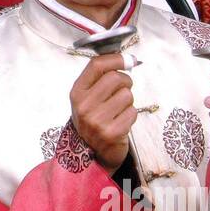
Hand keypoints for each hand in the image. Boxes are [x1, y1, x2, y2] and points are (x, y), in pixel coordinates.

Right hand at [70, 53, 136, 172]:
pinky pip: (133, 112)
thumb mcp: (88, 97)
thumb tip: (129, 59)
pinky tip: (121, 121)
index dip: (116, 58)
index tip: (126, 60)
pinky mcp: (111, 133)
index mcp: (77, 92)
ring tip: (119, 109)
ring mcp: (96, 121)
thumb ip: (101, 77)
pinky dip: (131, 115)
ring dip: (128, 101)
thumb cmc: (93, 118)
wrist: (91, 151)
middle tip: (123, 89)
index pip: (96, 65)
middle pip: (115, 78)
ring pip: (127, 95)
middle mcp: (83, 106)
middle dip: (126, 81)